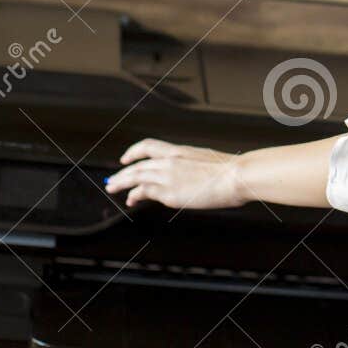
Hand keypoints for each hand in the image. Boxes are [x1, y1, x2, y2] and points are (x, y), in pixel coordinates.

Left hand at [104, 138, 246, 210]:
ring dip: (122, 183)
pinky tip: (131, 201)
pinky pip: (144, 192)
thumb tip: (191, 176)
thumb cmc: (229, 171)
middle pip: (137, 165)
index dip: (133, 152)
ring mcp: (168, 176)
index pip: (148, 146)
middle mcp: (169, 162)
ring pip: (135, 177)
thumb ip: (192, 167)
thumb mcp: (206, 162)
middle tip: (112, 180)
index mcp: (179, 151)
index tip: (125, 158)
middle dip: (122, 173)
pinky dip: (135, 195)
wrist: (234, 176)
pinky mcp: (169, 192)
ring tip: (113, 189)